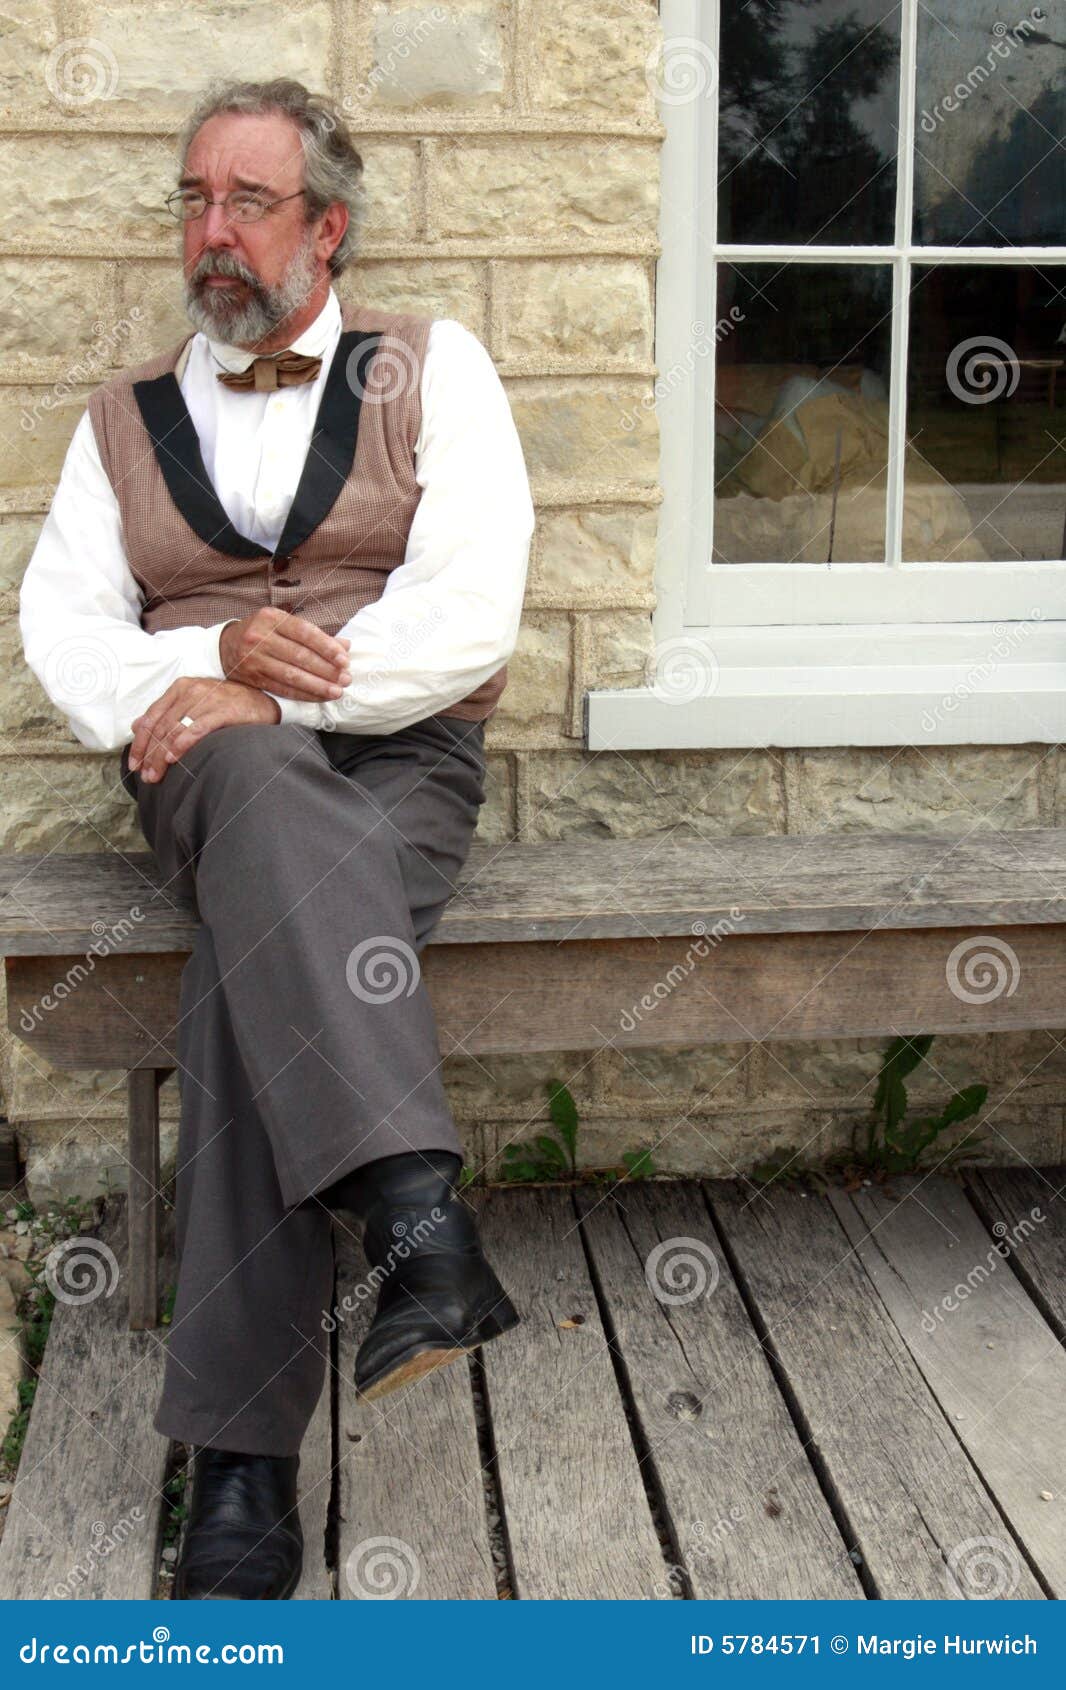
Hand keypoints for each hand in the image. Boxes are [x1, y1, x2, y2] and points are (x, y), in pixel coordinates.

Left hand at [127, 677, 281, 783]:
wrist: (263, 703)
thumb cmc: (227, 707)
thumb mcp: (194, 705)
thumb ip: (166, 713)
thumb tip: (136, 725)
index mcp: (180, 688)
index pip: (151, 717)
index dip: (140, 743)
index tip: (135, 764)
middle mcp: (191, 691)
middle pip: (160, 726)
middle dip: (150, 754)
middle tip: (146, 776)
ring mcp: (207, 699)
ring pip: (174, 730)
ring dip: (161, 755)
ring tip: (157, 775)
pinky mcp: (223, 710)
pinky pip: (197, 729)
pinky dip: (182, 744)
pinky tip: (173, 758)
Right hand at [219, 609, 351, 700]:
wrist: (225, 646)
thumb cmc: (263, 633)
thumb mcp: (283, 625)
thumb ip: (314, 635)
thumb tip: (345, 646)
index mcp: (271, 618)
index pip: (305, 633)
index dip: (327, 647)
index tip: (344, 659)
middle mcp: (260, 637)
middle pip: (299, 656)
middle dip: (326, 670)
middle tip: (346, 679)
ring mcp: (254, 659)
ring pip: (291, 675)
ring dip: (317, 686)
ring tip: (336, 691)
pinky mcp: (253, 678)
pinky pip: (282, 689)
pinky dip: (303, 695)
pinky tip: (319, 697)